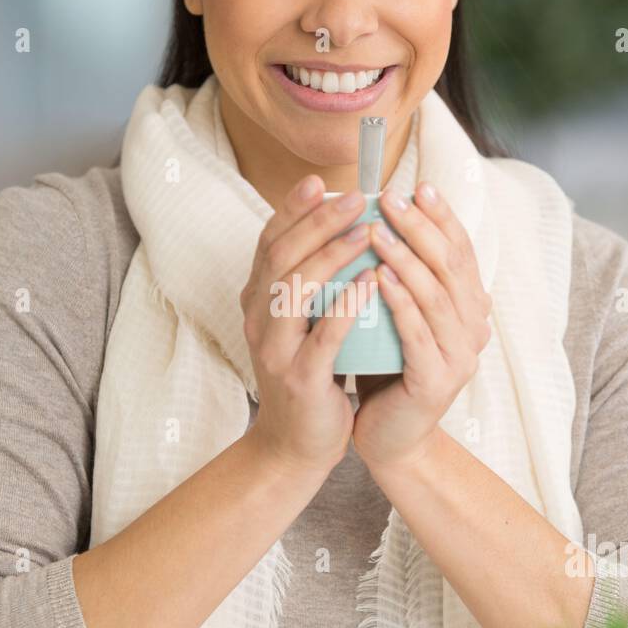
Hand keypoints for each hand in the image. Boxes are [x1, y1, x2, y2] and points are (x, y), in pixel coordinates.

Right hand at [241, 175, 378, 477]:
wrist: (294, 444)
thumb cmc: (310, 374)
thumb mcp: (302, 323)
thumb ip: (311, 283)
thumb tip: (342, 229)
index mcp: (258, 301)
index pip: (269, 242)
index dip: (293, 210)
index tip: (321, 182)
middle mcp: (258, 319)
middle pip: (282, 257)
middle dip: (319, 222)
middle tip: (358, 198)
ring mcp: (275, 349)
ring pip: (295, 289)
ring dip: (332, 255)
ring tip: (368, 231)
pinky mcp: (299, 378)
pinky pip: (321, 336)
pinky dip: (344, 306)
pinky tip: (369, 283)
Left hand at [351, 181, 492, 471]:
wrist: (389, 438)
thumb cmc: (385, 370)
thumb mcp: (395, 316)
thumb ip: (401, 278)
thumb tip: (379, 219)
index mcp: (469, 309)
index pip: (460, 251)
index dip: (442, 217)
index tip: (417, 186)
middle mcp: (474, 328)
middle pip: (451, 266)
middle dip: (421, 227)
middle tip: (391, 198)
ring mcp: (460, 356)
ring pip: (436, 295)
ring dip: (406, 258)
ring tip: (377, 230)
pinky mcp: (438, 381)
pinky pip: (418, 332)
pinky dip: (399, 301)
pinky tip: (377, 277)